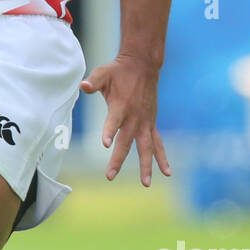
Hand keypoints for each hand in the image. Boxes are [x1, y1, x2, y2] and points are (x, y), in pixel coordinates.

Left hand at [80, 53, 169, 186]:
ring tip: (146, 183)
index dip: (109, 131)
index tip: (106, 144)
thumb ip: (93, 81)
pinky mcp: (151, 124)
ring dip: (146, 166)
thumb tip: (83, 86)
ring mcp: (145, 122)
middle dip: (118, 159)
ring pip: (146, 148)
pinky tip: (166, 172)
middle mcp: (134, 117)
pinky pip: (158, 144)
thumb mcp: (103, 73)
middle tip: (110, 176)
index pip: (113, 121)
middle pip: (126, 142)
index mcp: (121, 106)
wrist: (143, 66)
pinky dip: (162, 157)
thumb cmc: (119, 71)